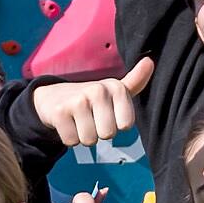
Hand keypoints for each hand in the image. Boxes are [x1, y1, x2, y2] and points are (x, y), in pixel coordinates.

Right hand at [33, 56, 153, 150]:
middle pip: (108, 134)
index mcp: (115, 87)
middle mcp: (98, 90)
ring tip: (79, 121)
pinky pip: (71, 141)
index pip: (126, 125)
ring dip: (83, 136)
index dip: (117, 126)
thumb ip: (135, 81)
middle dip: (99, 133)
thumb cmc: (91, 98)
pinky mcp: (59, 112)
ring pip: (89, 140)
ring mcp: (77, 100)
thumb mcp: (114, 90)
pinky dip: (69, 138)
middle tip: (91, 119)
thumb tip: (150, 61)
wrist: (53, 96)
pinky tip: (67, 124)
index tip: (109, 115)